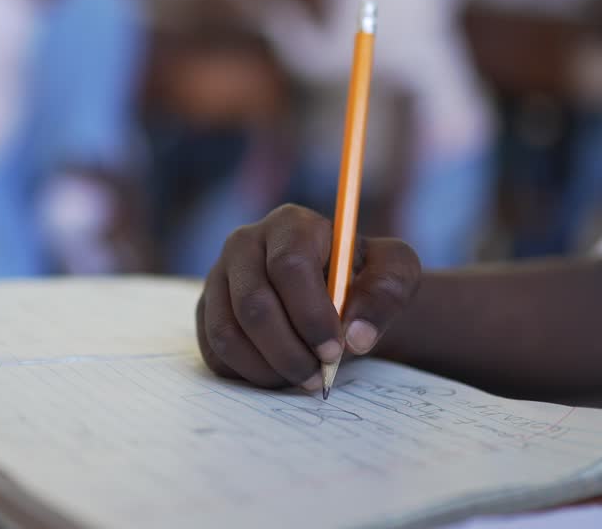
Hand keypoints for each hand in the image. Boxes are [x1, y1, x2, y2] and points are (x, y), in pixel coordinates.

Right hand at [195, 204, 420, 391]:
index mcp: (290, 225)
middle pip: (253, 304)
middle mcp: (244, 243)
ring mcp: (218, 277)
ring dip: (267, 367)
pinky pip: (215, 350)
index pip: (289, 267)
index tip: (335, 350)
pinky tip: (279, 374)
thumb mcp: (395, 275)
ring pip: (227, 332)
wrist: (337, 293)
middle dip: (288, 351)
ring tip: (302, 377)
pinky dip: (248, 373)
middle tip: (318, 376)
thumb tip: (355, 336)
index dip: (311, 315)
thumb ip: (386, 296)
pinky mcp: (206, 310)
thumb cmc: (365, 279)